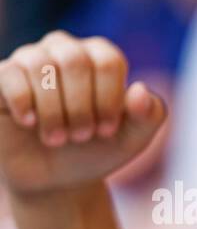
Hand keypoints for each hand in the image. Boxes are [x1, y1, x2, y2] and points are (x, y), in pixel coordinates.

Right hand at [0, 32, 166, 197]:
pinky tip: (30, 123)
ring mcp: (29, 59)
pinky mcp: (1, 77)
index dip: (109, 99)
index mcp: (99, 57)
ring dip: (54, 111)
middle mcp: (64, 50)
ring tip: (58, 138)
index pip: (108, 61)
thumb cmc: (97, 151)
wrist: (57, 179)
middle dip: (82, 107)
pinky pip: (9, 74)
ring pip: (40, 65)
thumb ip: (149, 115)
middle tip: (83, 136)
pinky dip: (23, 101)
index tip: (107, 130)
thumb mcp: (132, 139)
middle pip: (75, 60)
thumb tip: (140, 90)